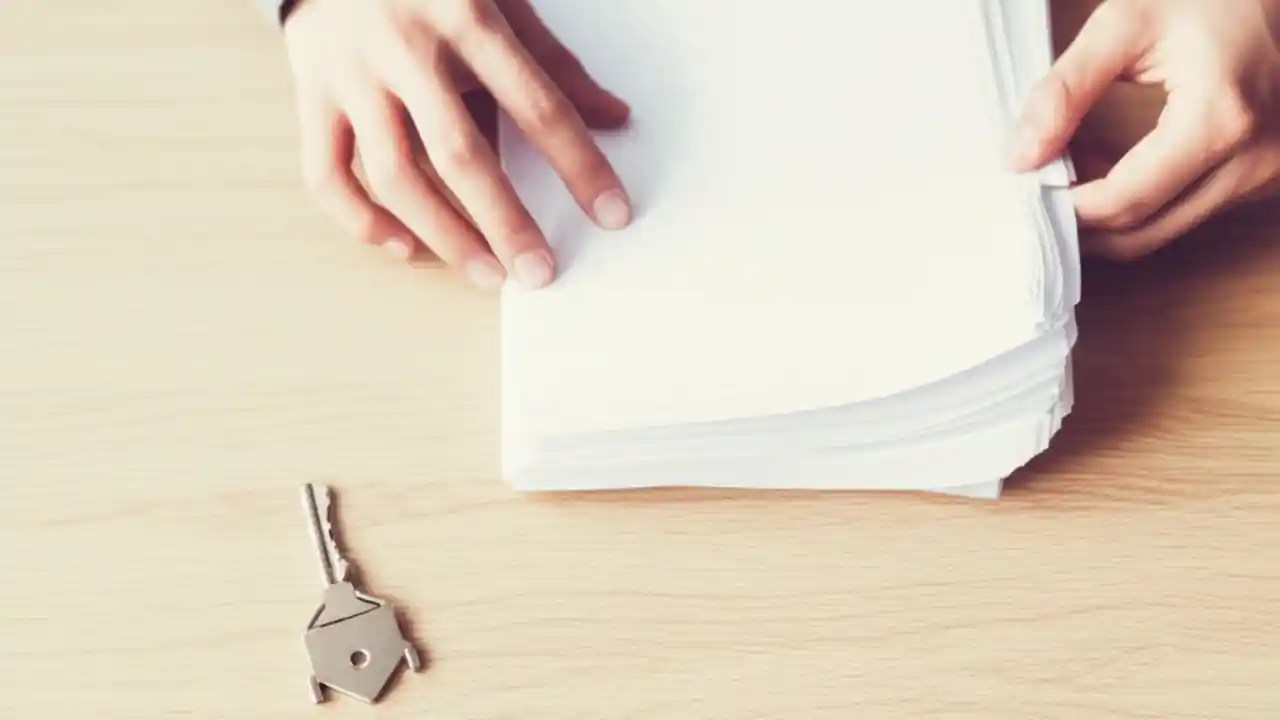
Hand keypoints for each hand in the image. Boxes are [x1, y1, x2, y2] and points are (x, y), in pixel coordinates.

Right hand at [283, 0, 632, 288]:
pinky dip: (365, 221)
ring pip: (396, 175)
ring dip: (446, 237)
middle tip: (541, 272)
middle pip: (461, 153)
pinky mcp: (311, 95)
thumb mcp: (499, 0)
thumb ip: (552, 61)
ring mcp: (351, 74)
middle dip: (507, 223)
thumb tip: (613, 117)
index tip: (611, 212)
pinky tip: (407, 248)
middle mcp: (404, 46)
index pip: (535, 104)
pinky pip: (327, 175)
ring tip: (488, 274)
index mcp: (465, 14)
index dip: (579, 164)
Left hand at [1010, 0, 1279, 259]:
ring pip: (1162, 231)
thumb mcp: (1122, 26)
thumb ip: (1064, 91)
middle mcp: (1252, 160)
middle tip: (1036, 190)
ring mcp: (1263, 175)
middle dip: (1080, 223)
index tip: (1026, 187)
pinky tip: (1106, 166)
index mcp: (1221, 120)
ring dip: (1107, 215)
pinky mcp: (1260, 179)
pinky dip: (1139, 203)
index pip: (1124, 201)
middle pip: (1142, 234)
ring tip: (1069, 169)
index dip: (1066, 207)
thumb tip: (1019, 159)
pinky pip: (1185, 213)